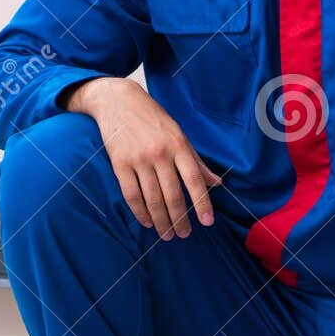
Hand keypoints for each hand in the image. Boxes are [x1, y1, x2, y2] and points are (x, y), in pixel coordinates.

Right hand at [64, 76, 221, 237]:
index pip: (194, 179)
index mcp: (178, 145)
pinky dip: (140, 212)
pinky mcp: (119, 163)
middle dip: (179, 219)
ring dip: (161, 221)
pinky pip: (131, 194)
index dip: (202, 203)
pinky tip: (147, 222)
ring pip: (152, 198)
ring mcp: (139, 159)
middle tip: (184, 235)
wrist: (117, 100)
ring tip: (167, 235)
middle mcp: (160, 153)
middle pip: (172, 194)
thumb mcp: (178, 134)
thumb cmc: (152, 119)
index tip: (207, 222)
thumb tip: (216, 183)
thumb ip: (196, 161)